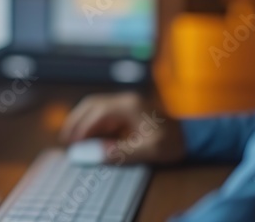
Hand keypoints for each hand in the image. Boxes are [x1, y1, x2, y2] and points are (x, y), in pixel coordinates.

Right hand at [59, 92, 185, 164]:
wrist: (190, 136)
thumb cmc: (171, 142)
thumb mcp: (148, 150)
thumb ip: (120, 152)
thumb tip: (96, 154)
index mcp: (130, 106)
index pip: (98, 112)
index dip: (82, 127)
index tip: (72, 142)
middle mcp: (125, 100)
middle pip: (92, 104)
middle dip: (76, 120)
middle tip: (65, 138)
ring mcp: (126, 103)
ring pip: (95, 106)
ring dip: (81, 120)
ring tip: (71, 137)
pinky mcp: (126, 110)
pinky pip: (102, 112)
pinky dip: (90, 122)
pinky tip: (86, 135)